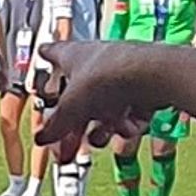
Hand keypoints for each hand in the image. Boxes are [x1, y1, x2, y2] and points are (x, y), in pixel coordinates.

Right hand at [33, 41, 169, 150]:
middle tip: (66, 143)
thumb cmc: (109, 75)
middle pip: (79, 95)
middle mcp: (96, 62)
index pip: (54, 52)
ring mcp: (119, 76)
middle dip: (73, 122)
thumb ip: (57, 125)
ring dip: (102, 128)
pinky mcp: (141, 89)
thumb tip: (42, 137)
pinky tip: (126, 127)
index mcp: (73, 55)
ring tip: (99, 138)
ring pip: (104, 108)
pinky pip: (127, 112)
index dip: (47, 55)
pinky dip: (126, 123)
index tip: (43, 53)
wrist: (153, 76)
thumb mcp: (72, 106)